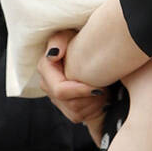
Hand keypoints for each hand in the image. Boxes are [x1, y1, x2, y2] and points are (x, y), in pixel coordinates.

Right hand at [36, 30, 110, 144]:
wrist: (92, 52)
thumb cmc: (81, 39)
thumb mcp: (70, 33)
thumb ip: (60, 39)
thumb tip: (53, 55)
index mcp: (46, 68)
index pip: (60, 90)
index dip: (81, 91)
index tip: (99, 86)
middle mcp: (47, 86)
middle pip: (71, 104)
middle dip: (90, 98)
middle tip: (105, 87)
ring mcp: (56, 99)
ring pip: (77, 112)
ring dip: (94, 103)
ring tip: (104, 89)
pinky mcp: (66, 108)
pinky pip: (81, 117)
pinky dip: (94, 108)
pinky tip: (101, 96)